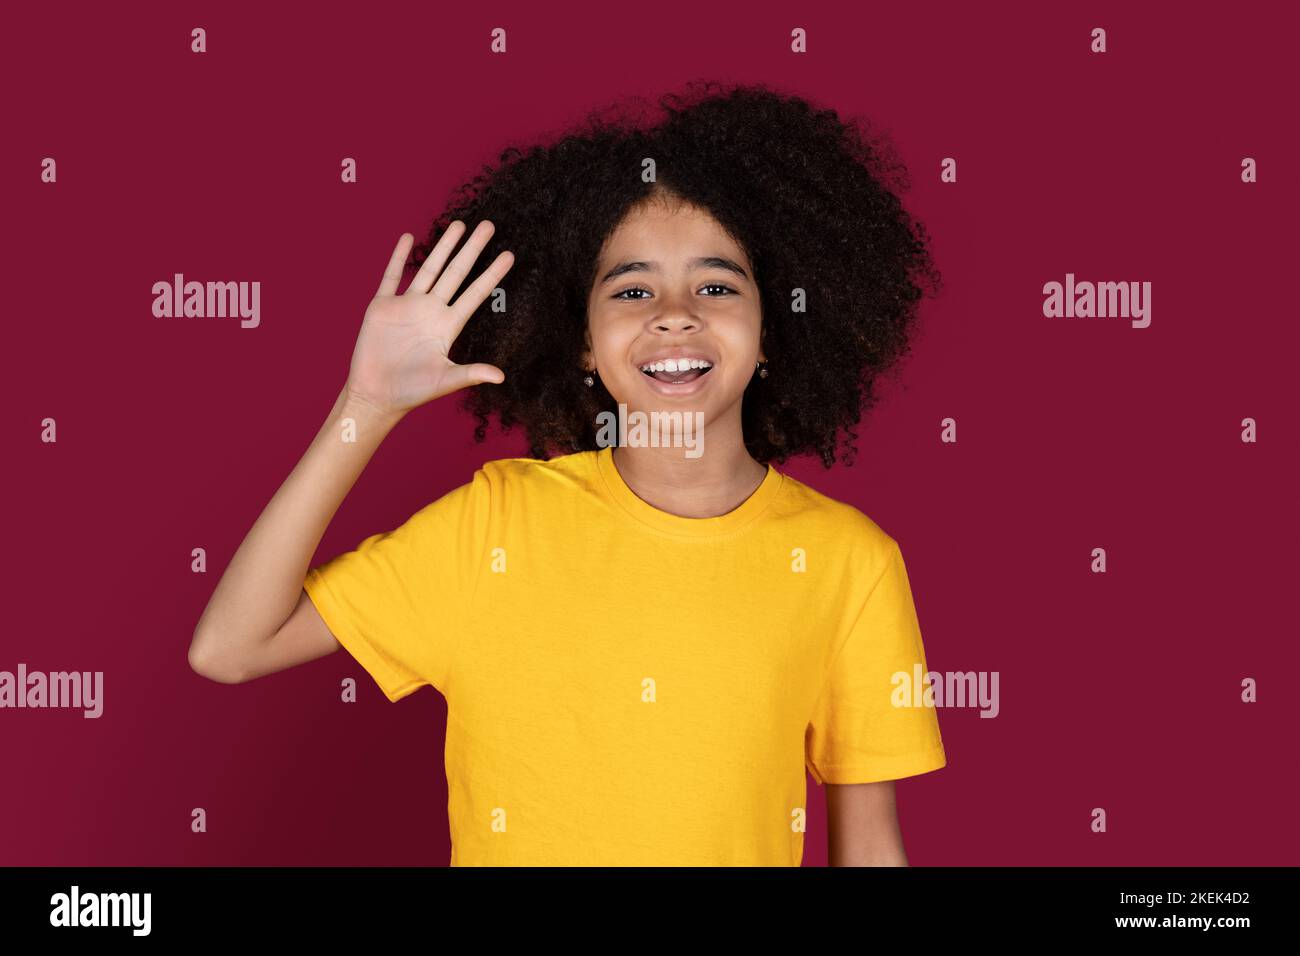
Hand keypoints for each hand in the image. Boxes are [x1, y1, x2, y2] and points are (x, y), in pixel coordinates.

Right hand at [343, 221, 513, 417]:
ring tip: (458, 224)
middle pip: (457, 273)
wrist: (376, 395)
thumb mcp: (444, 381)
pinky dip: (399, 257)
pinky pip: (392, 276)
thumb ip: (471, 373)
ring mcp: (407, 306)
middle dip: (472, 249)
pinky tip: (408, 237)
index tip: (510, 254)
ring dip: (443, 246)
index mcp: (448, 326)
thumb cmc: (411, 392)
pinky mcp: (383, 306)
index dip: (492, 274)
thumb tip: (501, 377)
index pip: (476, 293)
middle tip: (489, 225)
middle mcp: (431, 311)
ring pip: (429, 268)